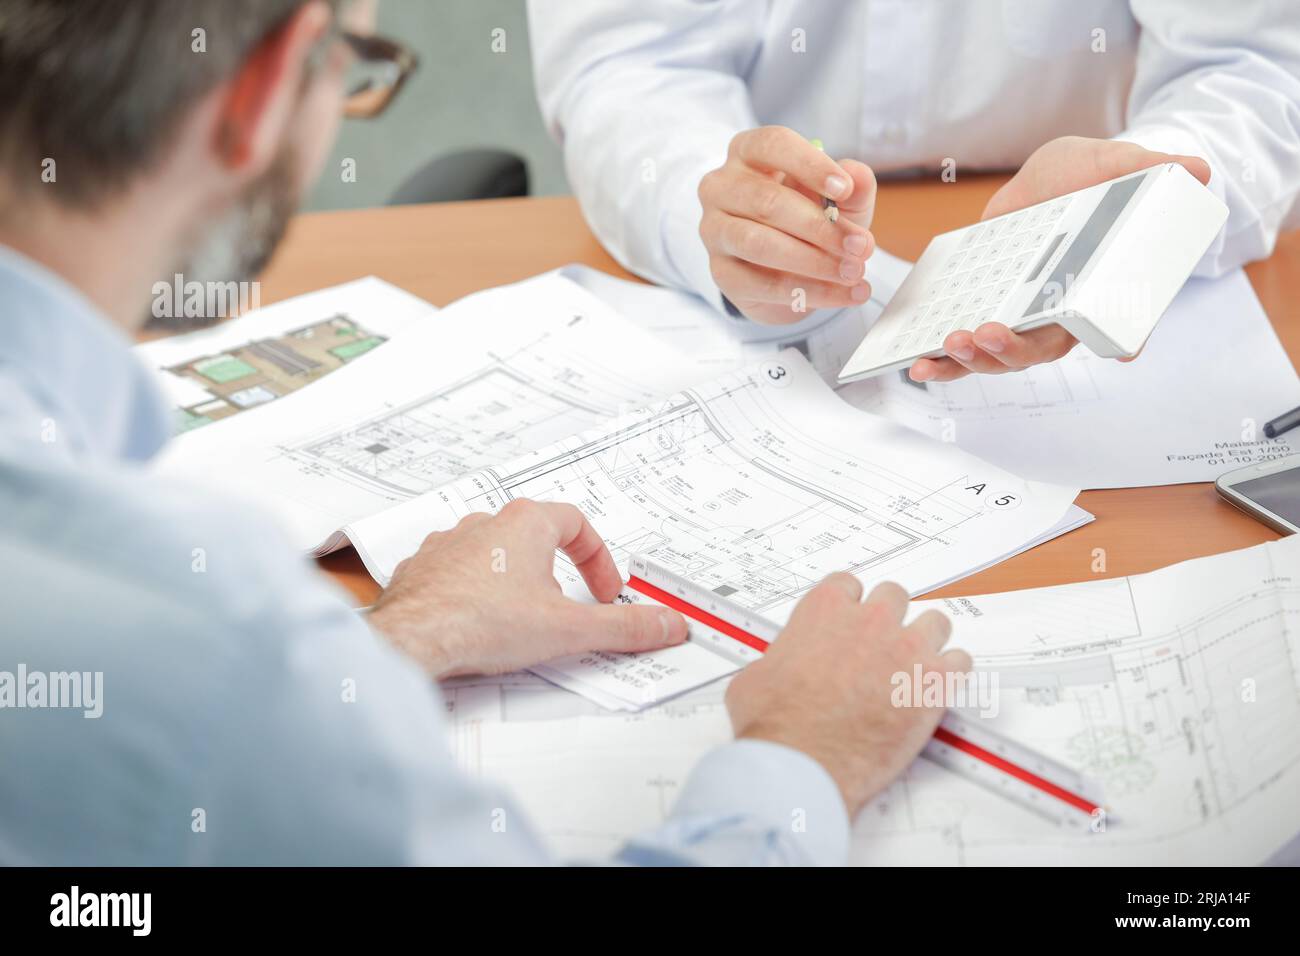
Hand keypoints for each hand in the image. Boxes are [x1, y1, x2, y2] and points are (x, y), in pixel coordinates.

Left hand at [369, 500, 686, 677]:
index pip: (577, 524)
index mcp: (525, 523)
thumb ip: (623, 628)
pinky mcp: (423, 570)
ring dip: (515, 581)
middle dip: (558, 572)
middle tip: (568, 606)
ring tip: (524, 619)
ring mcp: (449, 545)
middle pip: (535, 536)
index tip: (605, 592)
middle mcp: (485, 524)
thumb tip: (664, 624)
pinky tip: (481, 626)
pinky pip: (458, 573)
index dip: (598, 559)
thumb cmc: (480, 622)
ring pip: (494, 554)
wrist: (412, 639)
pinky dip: (476, 593)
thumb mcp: (569, 629)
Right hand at [698, 125, 877, 324]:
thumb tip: (856, 176)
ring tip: (853, 272)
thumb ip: (854, 185)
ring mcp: (715, 230)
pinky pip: (762, 284)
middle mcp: (721, 187)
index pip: (772, 145)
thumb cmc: (807, 216)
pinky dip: (809, 291)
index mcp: (748, 152)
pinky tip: (842, 294)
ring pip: (759, 244)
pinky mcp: (721, 272)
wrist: (785, 265)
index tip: (844, 190)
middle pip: (767, 201)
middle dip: (821, 227)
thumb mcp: (840, 197)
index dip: (810, 166)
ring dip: (814, 262)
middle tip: (861, 246)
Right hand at [726, 575, 970, 813]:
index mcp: (825, 611)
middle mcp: (869, 621)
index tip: (849, 624)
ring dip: (926, 641)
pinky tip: (936, 690)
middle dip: (889, 619)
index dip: (849, 607)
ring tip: (915, 666)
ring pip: (935, 623)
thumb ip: (779, 660)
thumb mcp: (756, 676)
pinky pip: (961, 662)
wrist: (803, 762)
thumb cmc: (777, 724)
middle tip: (881, 647)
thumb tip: (777, 668)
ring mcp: (906, 648)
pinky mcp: (934, 683)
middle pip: (894, 596)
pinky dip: (951, 675)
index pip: (848, 585)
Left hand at [909, 135, 1211, 383]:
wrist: (1054, 178)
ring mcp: (1022, 318)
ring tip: (948, 345)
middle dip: (1011, 350)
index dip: (1121, 342)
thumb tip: (1200, 169)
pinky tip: (918, 364)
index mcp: (1100, 291)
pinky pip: (966, 346)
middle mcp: (1062, 316)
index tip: (1119, 352)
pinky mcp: (987, 311)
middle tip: (986, 334)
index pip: (1120, 328)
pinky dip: (943, 361)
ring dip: (972, 360)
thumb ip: (1147, 167)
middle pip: (1041, 350)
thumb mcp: (1115, 163)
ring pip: (999, 356)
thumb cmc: (1093, 177)